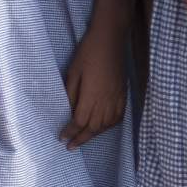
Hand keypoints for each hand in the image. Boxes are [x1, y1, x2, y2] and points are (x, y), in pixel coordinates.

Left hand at [60, 26, 127, 147]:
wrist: (111, 40)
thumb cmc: (88, 53)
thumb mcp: (73, 72)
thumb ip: (70, 94)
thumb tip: (66, 112)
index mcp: (91, 94)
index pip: (80, 120)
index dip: (71, 131)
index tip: (62, 138)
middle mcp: (106, 100)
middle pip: (94, 126)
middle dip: (82, 138)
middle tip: (71, 146)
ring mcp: (117, 97)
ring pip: (106, 124)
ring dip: (95, 134)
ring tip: (84, 139)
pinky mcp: (123, 94)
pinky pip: (118, 116)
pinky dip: (110, 126)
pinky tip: (103, 128)